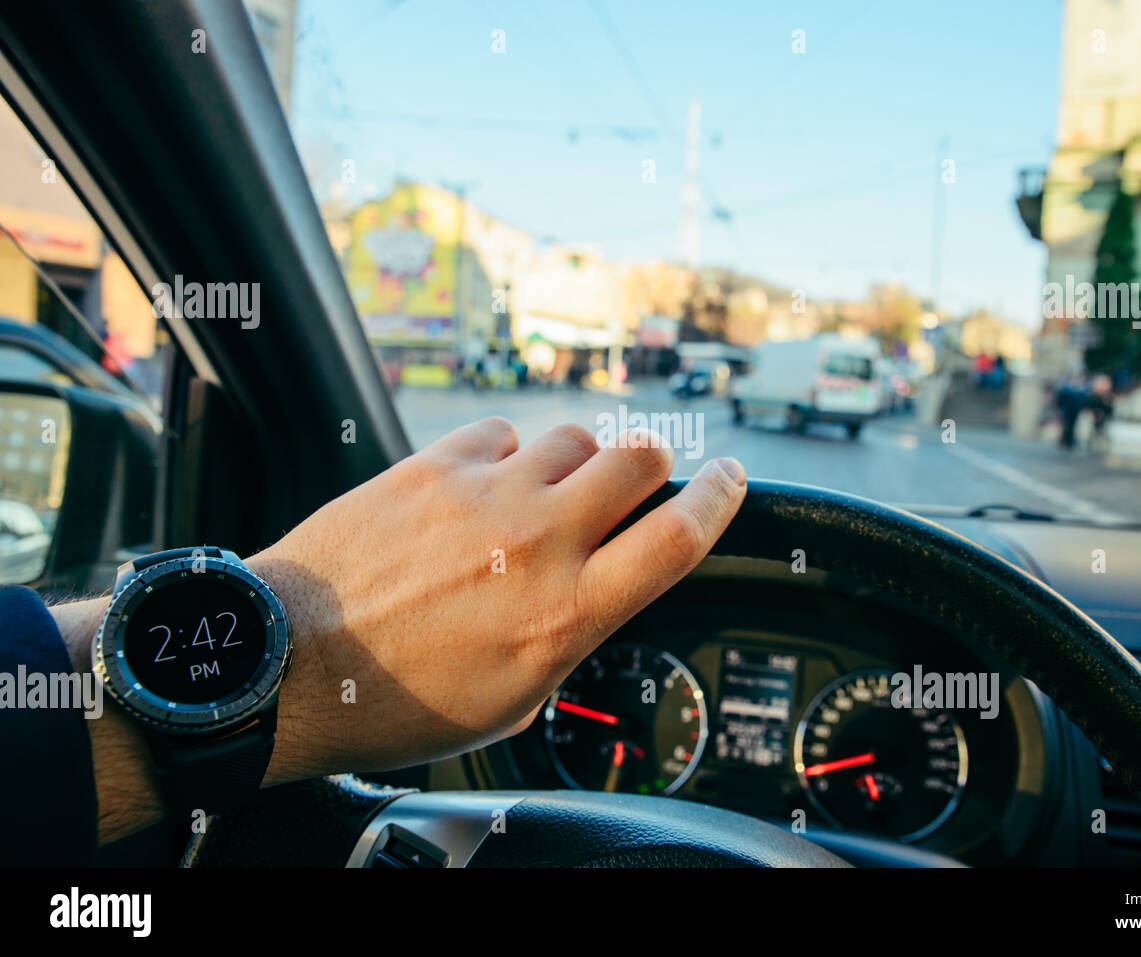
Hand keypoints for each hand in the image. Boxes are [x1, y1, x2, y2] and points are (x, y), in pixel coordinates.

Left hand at [251, 418, 745, 782]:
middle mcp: (538, 545)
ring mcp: (486, 496)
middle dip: (653, 466)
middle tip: (638, 482)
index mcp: (567, 616)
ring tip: (544, 494)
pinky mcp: (434, 465)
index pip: (678, 538)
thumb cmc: (399, 700)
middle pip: (640, 461)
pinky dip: (506, 455)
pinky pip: (501, 434)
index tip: (727, 479)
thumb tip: (598, 589)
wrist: (291, 665)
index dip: (718, 499)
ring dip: (577, 462)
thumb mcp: (514, 700)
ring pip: (574, 438)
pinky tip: (482, 487)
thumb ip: (571, 634)